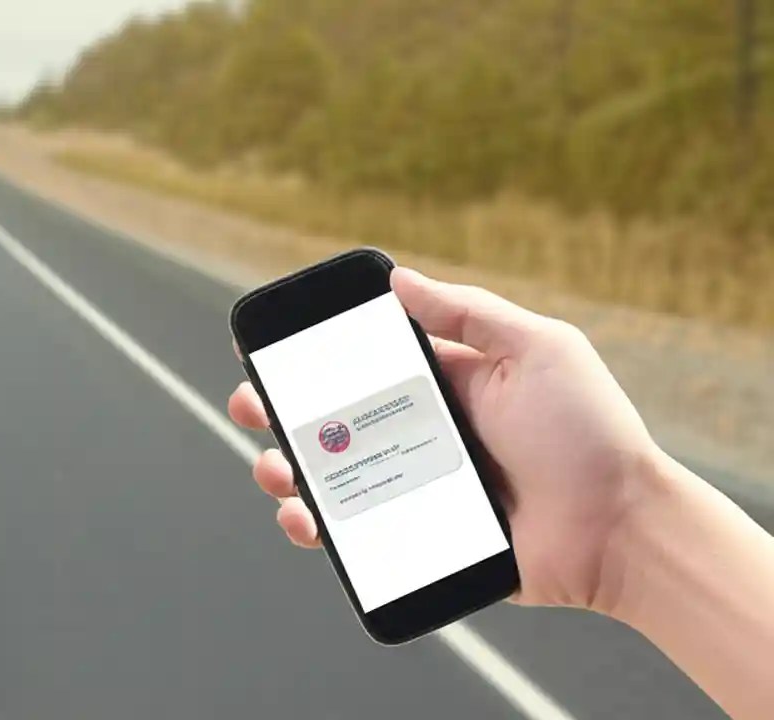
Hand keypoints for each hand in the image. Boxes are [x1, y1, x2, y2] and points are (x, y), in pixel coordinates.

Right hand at [229, 267, 666, 611]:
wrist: (621, 531)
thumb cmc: (589, 434)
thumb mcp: (538, 350)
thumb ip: (468, 313)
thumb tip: (398, 278)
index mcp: (445, 385)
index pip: (365, 364)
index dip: (314, 357)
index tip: (270, 350)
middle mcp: (423, 435)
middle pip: (334, 420)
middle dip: (279, 409)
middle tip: (250, 403)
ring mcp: (417, 489)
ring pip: (332, 477)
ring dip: (285, 467)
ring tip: (273, 465)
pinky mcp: (418, 538)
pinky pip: (355, 533)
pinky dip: (317, 527)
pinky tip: (304, 518)